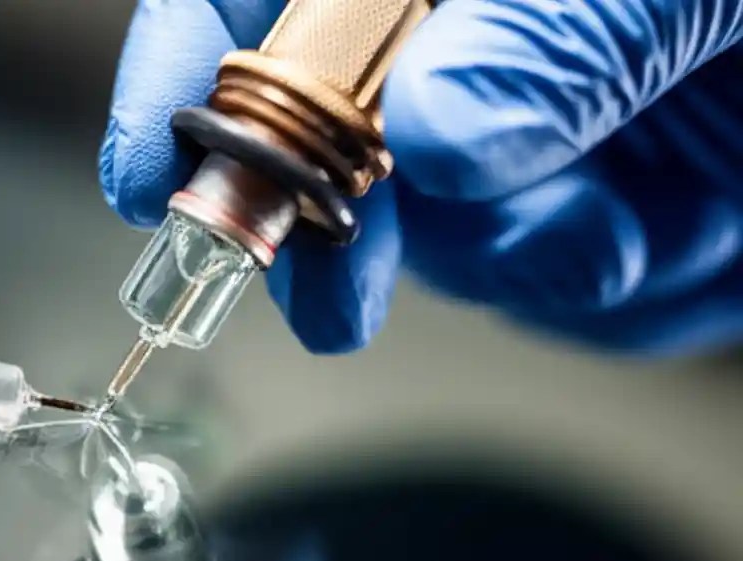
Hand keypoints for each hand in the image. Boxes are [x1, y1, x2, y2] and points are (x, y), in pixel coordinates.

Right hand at [101, 0, 742, 355]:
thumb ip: (565, 25)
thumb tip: (445, 128)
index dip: (186, 74)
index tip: (151, 170)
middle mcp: (466, 34)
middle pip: (319, 133)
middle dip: (330, 223)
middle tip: (330, 288)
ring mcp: (522, 121)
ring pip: (433, 228)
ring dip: (508, 250)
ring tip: (611, 214)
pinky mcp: (587, 201)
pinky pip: (545, 280)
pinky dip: (596, 279)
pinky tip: (655, 231)